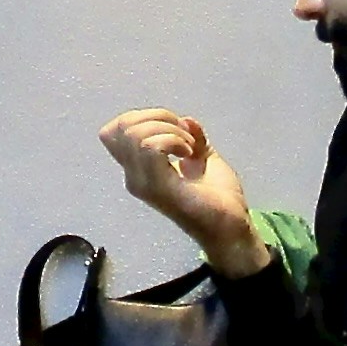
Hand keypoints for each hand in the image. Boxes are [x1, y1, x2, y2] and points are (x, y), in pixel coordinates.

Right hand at [100, 109, 266, 274]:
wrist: (232, 228)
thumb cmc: (218, 200)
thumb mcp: (204, 159)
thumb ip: (194, 138)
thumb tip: (188, 120)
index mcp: (139, 169)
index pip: (114, 130)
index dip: (143, 117)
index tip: (175, 129)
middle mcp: (134, 176)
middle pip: (123, 126)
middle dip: (159, 118)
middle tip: (186, 137)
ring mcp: (143, 183)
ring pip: (135, 135)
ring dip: (169, 129)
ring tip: (189, 147)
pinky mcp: (158, 188)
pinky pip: (150, 147)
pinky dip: (173, 140)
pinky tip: (188, 153)